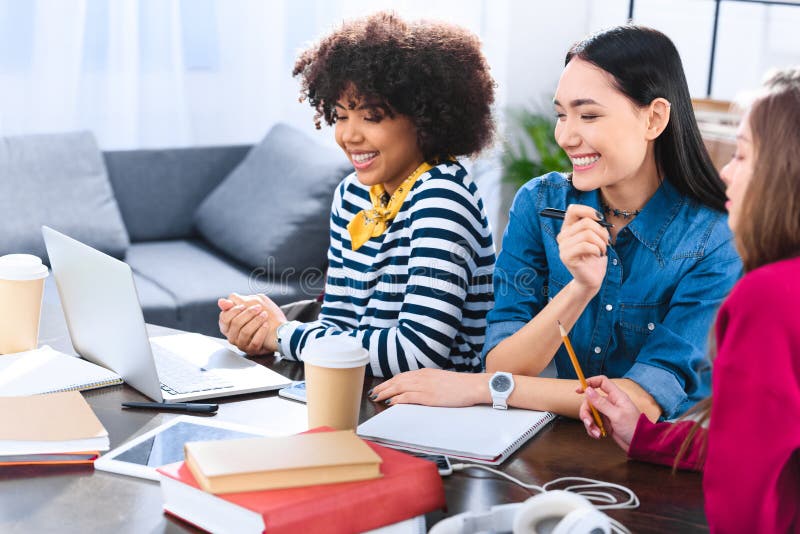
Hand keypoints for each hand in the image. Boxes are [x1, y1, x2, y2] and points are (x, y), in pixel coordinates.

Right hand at [217, 293, 286, 354]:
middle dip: (248, 314)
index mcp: (229, 326)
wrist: (279, 329)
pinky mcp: (252, 350)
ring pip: (245, 332)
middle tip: (259, 307)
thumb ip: (235, 302)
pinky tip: (266, 325)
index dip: (234, 311)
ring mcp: (242, 344)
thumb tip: (221, 301)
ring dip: (256, 321)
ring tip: (264, 315)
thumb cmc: (263, 316)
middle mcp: (233, 336)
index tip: (244, 305)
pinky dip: (261, 332)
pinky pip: (254, 342)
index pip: (224, 318)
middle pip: (235, 324)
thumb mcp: (249, 304)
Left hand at [369, 368, 490, 406]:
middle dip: (384, 387)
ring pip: (399, 387)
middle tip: (373, 393)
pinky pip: (408, 396)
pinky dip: (398, 399)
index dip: (390, 382)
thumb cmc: (460, 386)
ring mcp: (425, 386)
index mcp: (425, 372)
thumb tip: (418, 390)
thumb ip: (429, 383)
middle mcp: (422, 376)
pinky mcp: (429, 395)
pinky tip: (391, 403)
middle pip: (397, 380)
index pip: (402, 376)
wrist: (473, 386)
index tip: (382, 387)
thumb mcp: (441, 380)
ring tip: (377, 398)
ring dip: (386, 392)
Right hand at [557, 204, 609, 293]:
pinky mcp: (566, 257)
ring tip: (602, 250)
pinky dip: (597, 250)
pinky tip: (598, 255)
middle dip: (601, 232)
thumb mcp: (595, 237)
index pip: (573, 210)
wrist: (591, 278)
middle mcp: (562, 236)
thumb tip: (598, 217)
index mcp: (568, 228)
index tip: (601, 220)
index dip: (588, 211)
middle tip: (606, 242)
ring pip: (587, 234)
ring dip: (601, 242)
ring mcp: (562, 247)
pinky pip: (586, 246)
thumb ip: (593, 225)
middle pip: (586, 223)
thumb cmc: (595, 256)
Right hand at [576, 375, 639, 451]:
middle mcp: (610, 403)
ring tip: (596, 432)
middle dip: (586, 413)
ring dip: (589, 424)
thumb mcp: (616, 415)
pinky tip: (598, 435)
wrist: (640, 444)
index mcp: (616, 396)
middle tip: (588, 422)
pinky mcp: (604, 423)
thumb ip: (601, 403)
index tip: (578, 390)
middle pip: (590, 401)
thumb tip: (588, 390)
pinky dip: (592, 429)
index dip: (589, 382)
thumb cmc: (634, 428)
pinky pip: (592, 423)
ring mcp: (606, 413)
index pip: (601, 382)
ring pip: (590, 413)